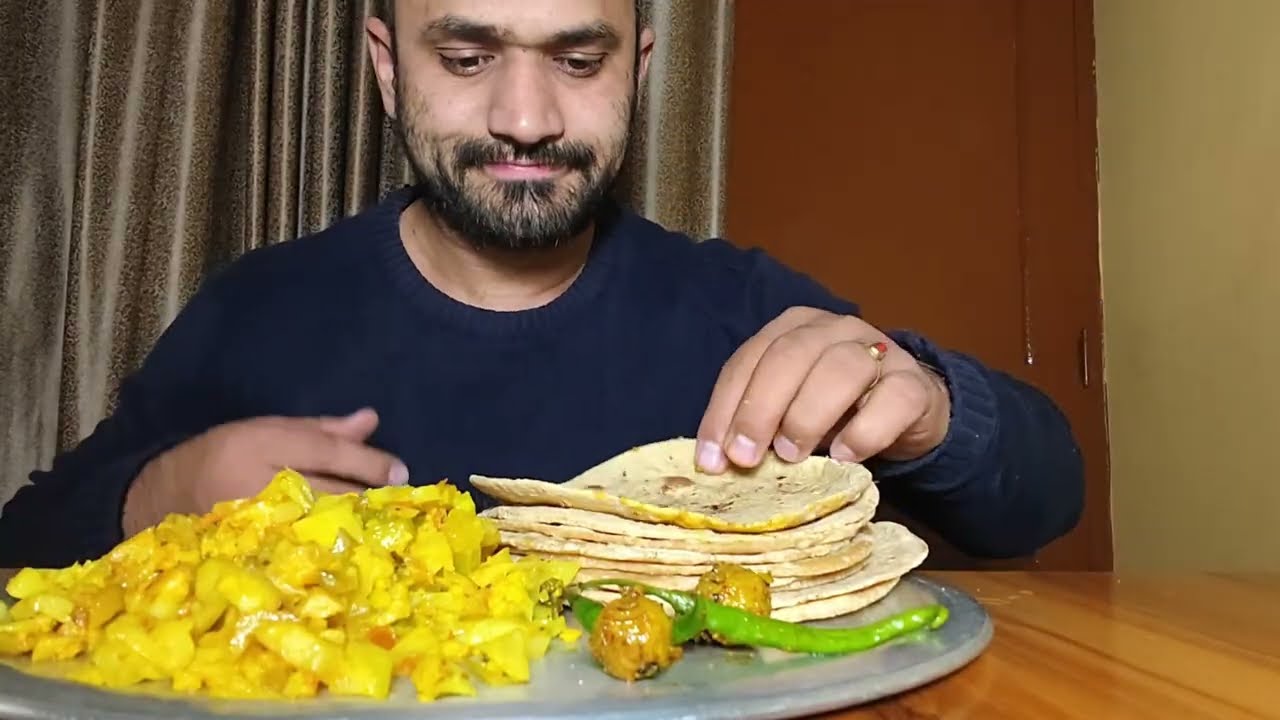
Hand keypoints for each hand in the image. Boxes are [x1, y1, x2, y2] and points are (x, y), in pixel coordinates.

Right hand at [122, 408, 407, 535]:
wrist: (162, 495)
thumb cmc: (225, 454)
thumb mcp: (270, 430)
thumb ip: (322, 430)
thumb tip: (371, 420)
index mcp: (262, 443)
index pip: (326, 451)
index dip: (368, 461)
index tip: (402, 470)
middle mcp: (258, 481)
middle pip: (329, 489)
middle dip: (368, 496)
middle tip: (397, 501)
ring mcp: (255, 522)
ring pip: (319, 523)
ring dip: (354, 523)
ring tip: (379, 523)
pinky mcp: (251, 550)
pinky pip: (301, 549)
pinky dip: (329, 546)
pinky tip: (350, 547)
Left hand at [695, 307, 949, 471]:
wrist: (907, 414)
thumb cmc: (835, 413)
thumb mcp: (788, 412)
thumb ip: (758, 425)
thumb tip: (717, 461)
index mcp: (793, 329)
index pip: (748, 361)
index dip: (725, 409)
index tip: (713, 459)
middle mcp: (834, 329)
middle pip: (789, 356)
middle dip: (759, 410)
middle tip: (747, 458)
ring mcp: (879, 350)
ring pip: (840, 368)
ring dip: (807, 415)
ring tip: (792, 456)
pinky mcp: (914, 383)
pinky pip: (891, 399)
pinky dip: (864, 431)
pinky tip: (845, 456)